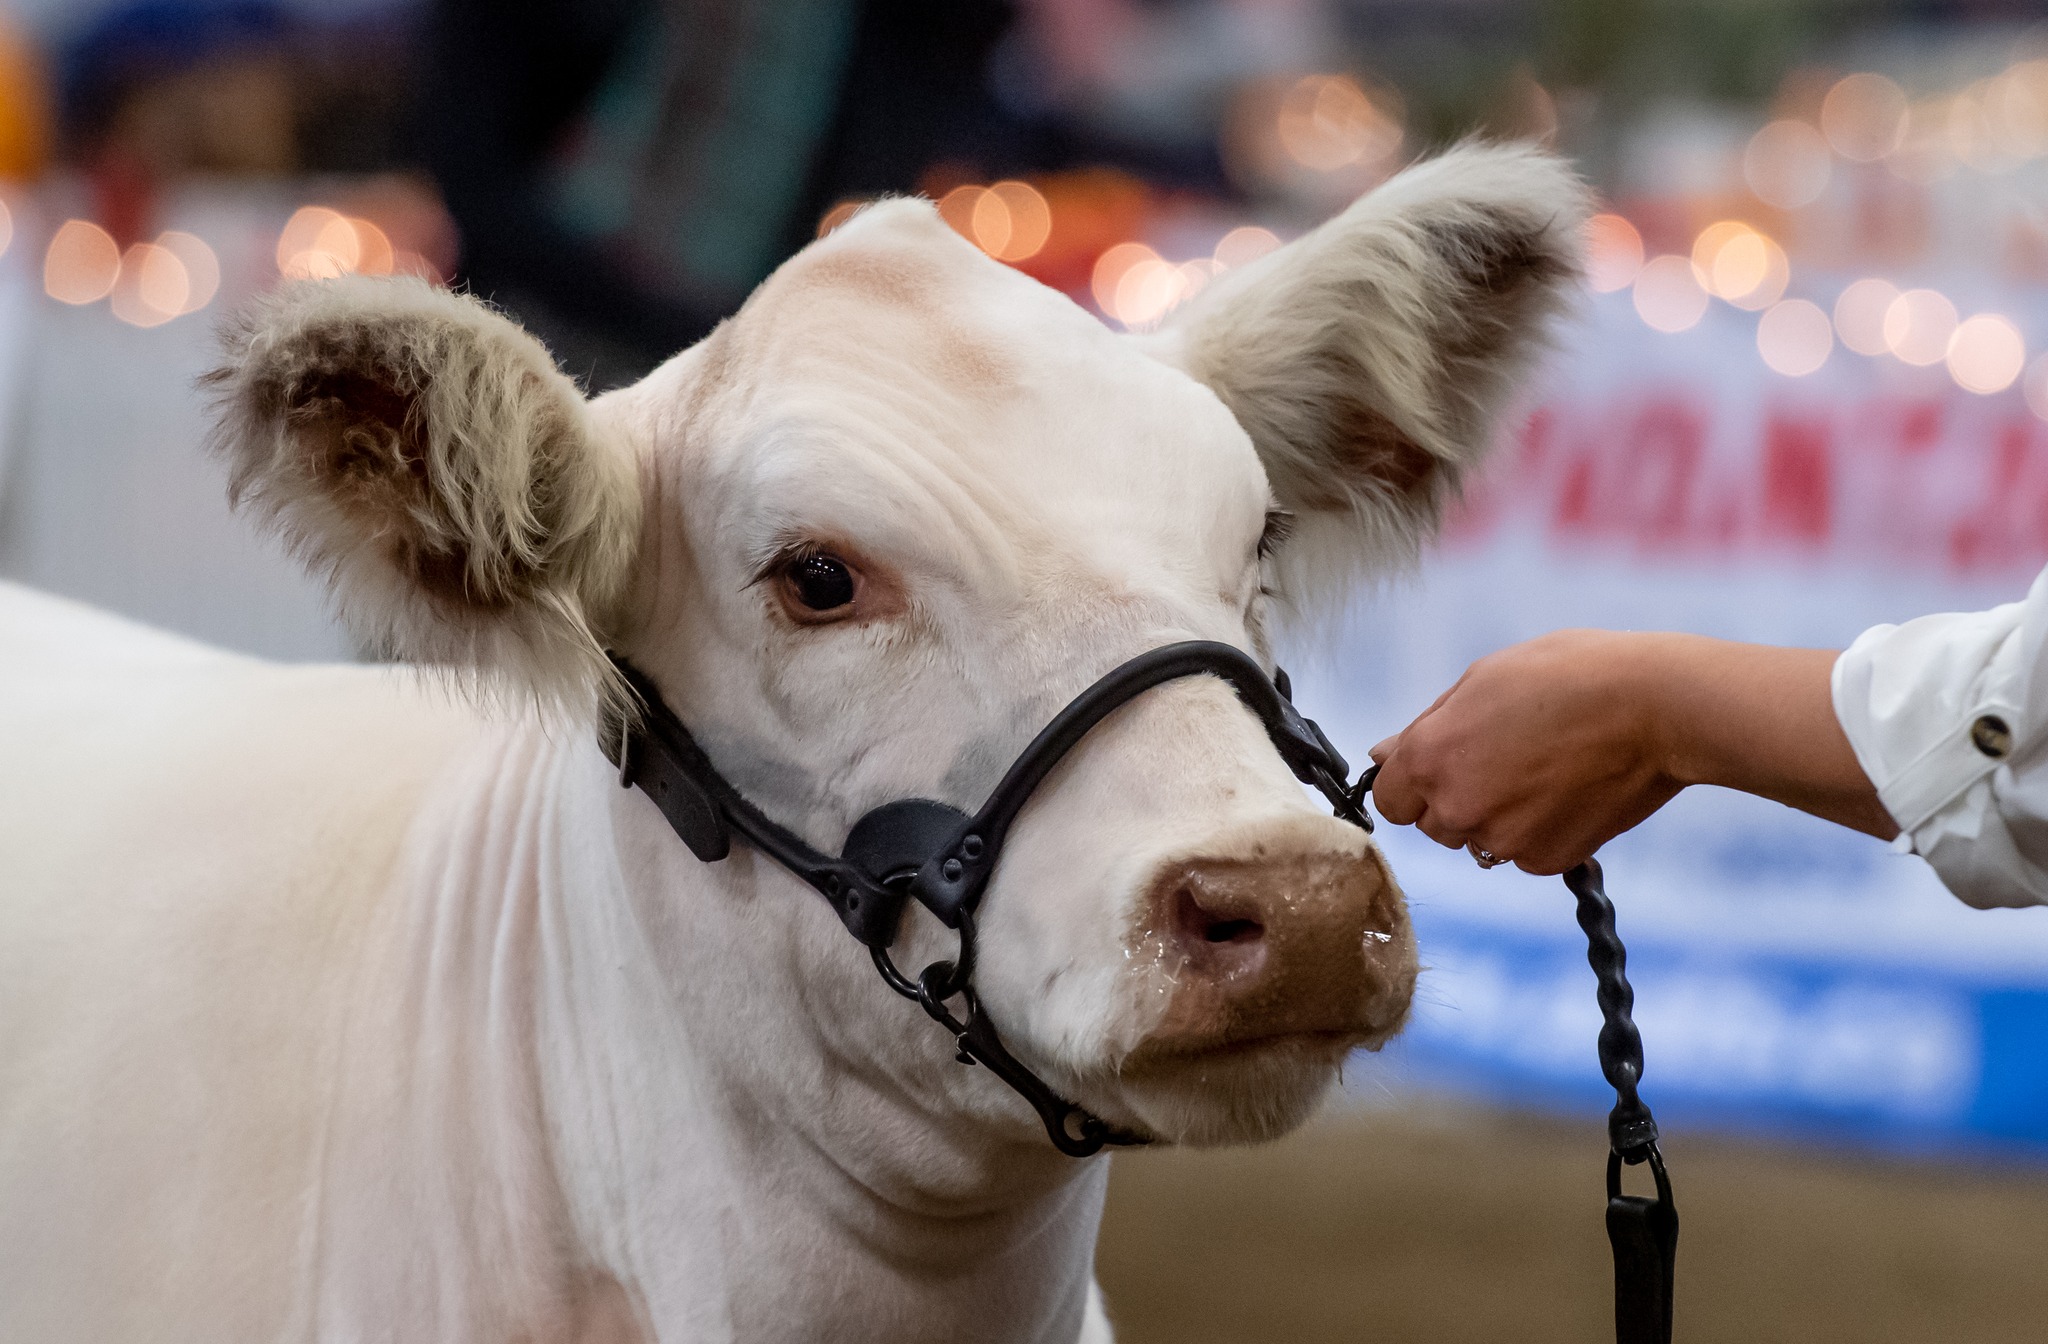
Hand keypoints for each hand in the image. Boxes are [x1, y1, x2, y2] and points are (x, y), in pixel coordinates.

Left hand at [1368, 631, 1892, 874]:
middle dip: (1458, 798)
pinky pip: (1523, 854)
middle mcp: (1458, 807)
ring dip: (1498, 817)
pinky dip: (1539, 832)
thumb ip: (1427, 726)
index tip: (1445, 766)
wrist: (1656, 707)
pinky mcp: (1546, 860)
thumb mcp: (1484, 679)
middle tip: (1507, 756)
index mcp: (1432, 757)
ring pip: (1480, 841)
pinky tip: (1568, 791)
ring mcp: (1503, 839)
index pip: (1391, 800)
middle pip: (1434, 824)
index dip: (1414, 783)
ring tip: (1543, 769)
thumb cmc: (1571, 676)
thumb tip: (1383, 754)